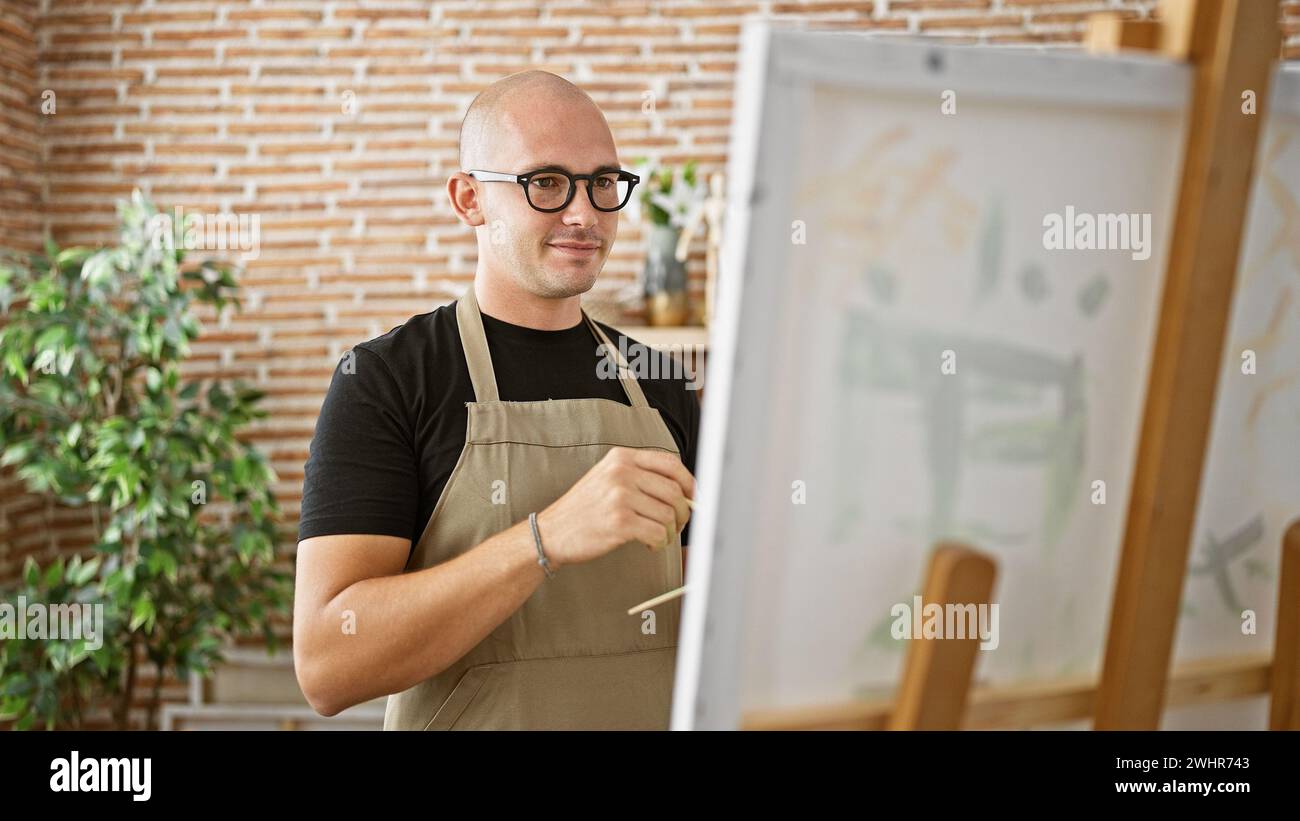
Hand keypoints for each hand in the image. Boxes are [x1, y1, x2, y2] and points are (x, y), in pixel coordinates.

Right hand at [536, 446, 694, 566]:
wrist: (551, 532)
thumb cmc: (584, 509)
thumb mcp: (608, 478)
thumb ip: (641, 477)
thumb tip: (686, 492)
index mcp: (622, 457)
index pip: (671, 464)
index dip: (690, 483)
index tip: (695, 498)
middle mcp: (622, 472)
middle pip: (674, 491)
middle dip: (684, 513)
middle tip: (678, 525)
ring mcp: (620, 496)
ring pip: (669, 514)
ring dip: (671, 532)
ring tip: (659, 537)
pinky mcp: (620, 522)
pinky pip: (658, 533)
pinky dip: (660, 543)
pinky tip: (649, 545)